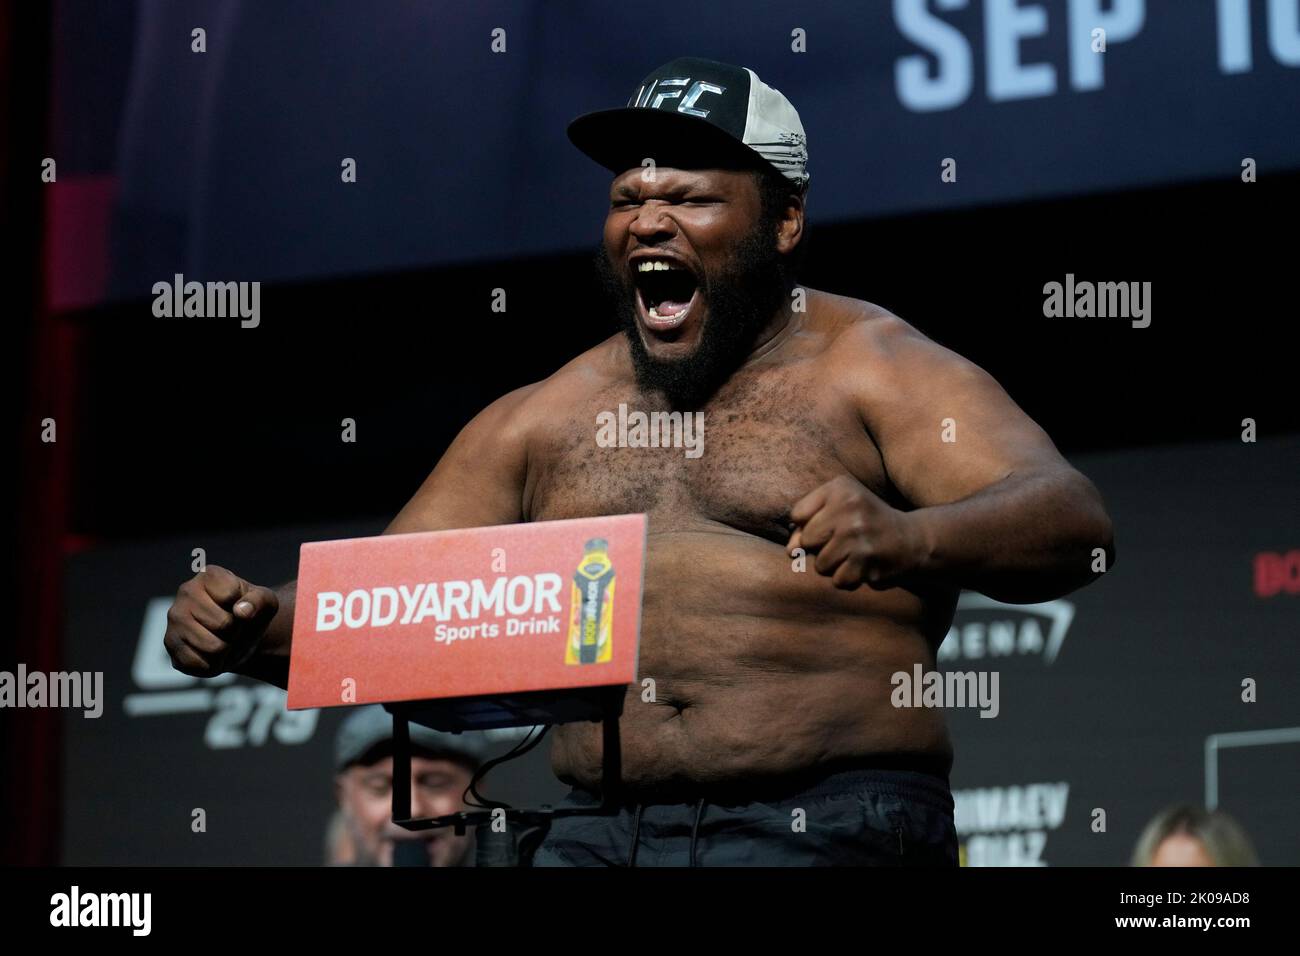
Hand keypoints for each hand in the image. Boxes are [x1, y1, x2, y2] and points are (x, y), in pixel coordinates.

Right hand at [164, 565, 279, 676]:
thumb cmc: (250, 611)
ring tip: (223, 639)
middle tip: (233, 628)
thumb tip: (242, 612)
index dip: (244, 607)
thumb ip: (259, 601)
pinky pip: (199, 664)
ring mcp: (174, 619)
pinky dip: (213, 664)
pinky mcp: (170, 644)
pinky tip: (210, 652)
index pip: (230, 596)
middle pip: (223, 624)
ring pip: (212, 647)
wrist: (238, 635)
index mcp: (209, 575)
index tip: (241, 606)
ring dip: (226, 650)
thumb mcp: (265, 602)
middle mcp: (186, 592)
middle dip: (236, 631)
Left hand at [787, 475, 925, 589]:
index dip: (808, 525)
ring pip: (820, 565)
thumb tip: (791, 550)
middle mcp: (849, 508)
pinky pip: (838, 580)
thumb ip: (807, 523)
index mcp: (840, 488)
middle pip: (806, 541)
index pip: (797, 515)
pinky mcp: (867, 561)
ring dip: (835, 565)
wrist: (911, 539)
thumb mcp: (837, 507)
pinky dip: (849, 578)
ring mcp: (858, 536)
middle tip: (846, 540)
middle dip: (820, 547)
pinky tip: (864, 565)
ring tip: (855, 552)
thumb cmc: (865, 522)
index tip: (830, 523)